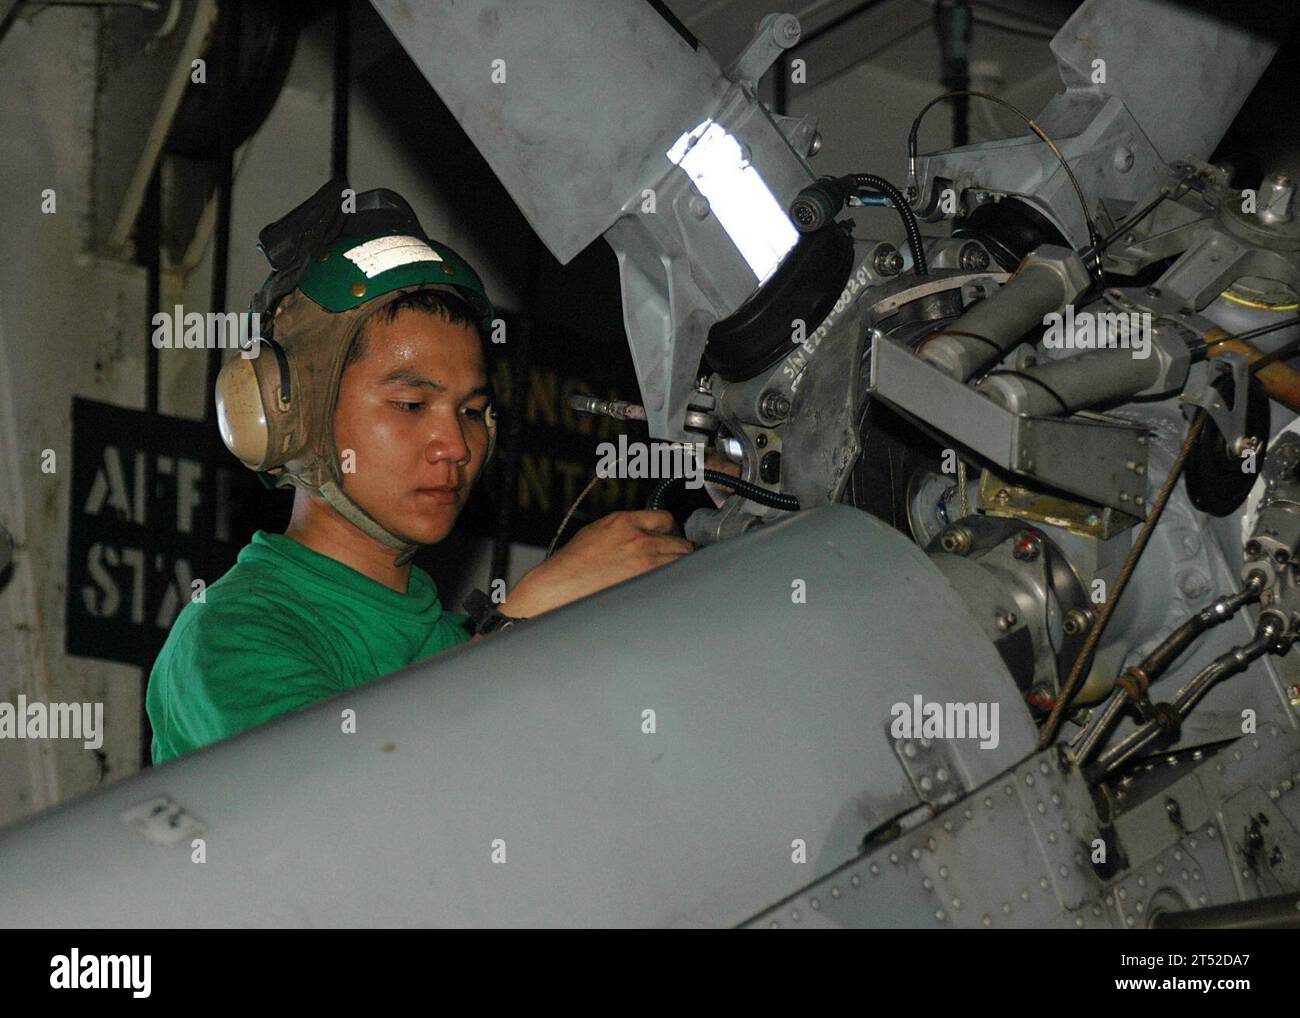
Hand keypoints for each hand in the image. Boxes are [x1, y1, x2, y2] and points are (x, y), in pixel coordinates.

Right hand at [501, 510, 692, 616]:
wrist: (559, 586)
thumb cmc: (572, 564)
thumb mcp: (597, 532)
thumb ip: (624, 530)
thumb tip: (643, 533)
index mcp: (625, 521)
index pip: (665, 519)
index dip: (669, 530)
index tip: (670, 538)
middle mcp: (639, 538)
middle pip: (679, 541)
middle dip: (679, 549)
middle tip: (674, 559)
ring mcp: (645, 561)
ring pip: (682, 559)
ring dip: (680, 566)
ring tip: (673, 574)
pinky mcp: (647, 582)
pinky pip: (673, 578)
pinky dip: (675, 581)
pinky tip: (667, 586)